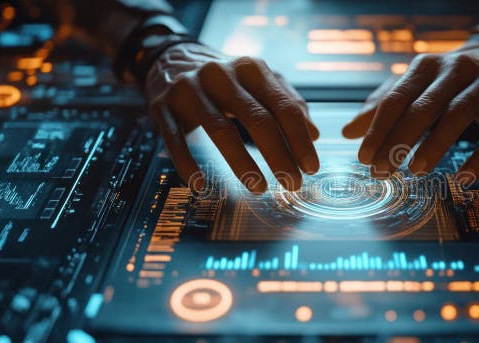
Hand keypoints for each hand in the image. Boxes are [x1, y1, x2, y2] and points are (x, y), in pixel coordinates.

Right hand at [145, 43, 319, 193]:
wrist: (171, 58)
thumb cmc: (226, 79)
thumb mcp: (259, 82)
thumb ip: (288, 103)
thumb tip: (315, 134)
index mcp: (251, 69)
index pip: (283, 107)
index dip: (300, 139)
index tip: (311, 168)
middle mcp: (221, 75)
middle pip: (257, 119)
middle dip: (279, 155)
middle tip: (292, 183)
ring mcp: (190, 89)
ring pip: (220, 130)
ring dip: (242, 163)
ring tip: (259, 187)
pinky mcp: (163, 106)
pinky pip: (176, 139)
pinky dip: (188, 164)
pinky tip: (201, 186)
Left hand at [342, 36, 478, 183]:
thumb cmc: (450, 79)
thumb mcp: (416, 86)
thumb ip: (383, 107)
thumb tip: (347, 132)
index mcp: (426, 65)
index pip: (396, 99)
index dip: (378, 130)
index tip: (364, 159)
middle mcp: (456, 68)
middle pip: (424, 107)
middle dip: (399, 142)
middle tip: (382, 171)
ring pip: (458, 115)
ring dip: (434, 146)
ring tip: (415, 172)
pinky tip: (464, 178)